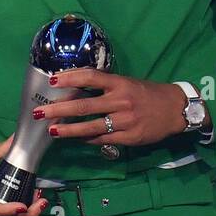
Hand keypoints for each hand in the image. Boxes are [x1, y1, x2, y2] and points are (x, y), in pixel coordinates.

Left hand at [35, 68, 188, 147]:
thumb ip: (106, 87)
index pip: (91, 77)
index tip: (52, 80)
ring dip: (68, 129)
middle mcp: (121, 100)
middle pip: (84, 104)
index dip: (70, 78)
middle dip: (59, 109)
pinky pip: (102, 138)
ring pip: (90, 126)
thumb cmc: (148, 94)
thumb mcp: (128, 83)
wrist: (176, 109)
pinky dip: (87, 138)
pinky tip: (76, 138)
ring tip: (52, 130)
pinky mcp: (129, 137)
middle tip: (40, 112)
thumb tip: (76, 91)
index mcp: (120, 83)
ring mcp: (125, 120)